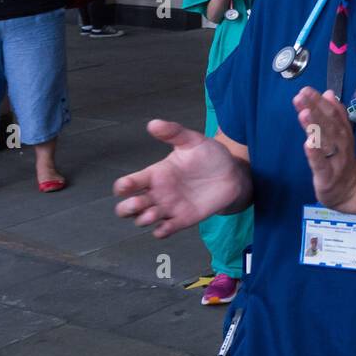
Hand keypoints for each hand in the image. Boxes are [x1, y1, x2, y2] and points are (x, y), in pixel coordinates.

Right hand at [114, 120, 250, 238]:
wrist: (232, 173)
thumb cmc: (209, 155)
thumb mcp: (192, 140)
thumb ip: (173, 132)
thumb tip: (153, 123)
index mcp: (155, 174)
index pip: (128, 184)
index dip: (122, 187)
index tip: (127, 185)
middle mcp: (157, 193)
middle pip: (128, 207)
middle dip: (127, 208)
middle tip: (139, 202)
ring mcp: (169, 207)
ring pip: (143, 220)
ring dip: (143, 219)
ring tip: (154, 213)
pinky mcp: (183, 219)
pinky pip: (164, 230)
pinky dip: (160, 232)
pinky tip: (165, 226)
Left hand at [294, 87, 355, 211]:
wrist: (353, 191)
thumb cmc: (341, 160)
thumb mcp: (341, 135)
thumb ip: (335, 114)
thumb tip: (328, 93)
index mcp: (343, 132)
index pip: (332, 113)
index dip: (319, 101)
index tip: (306, 89)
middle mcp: (341, 144)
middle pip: (329, 124)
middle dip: (315, 109)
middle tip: (301, 96)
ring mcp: (335, 160)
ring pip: (326, 142)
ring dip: (315, 127)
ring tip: (304, 113)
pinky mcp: (328, 176)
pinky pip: (322, 164)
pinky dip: (315, 154)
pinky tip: (308, 143)